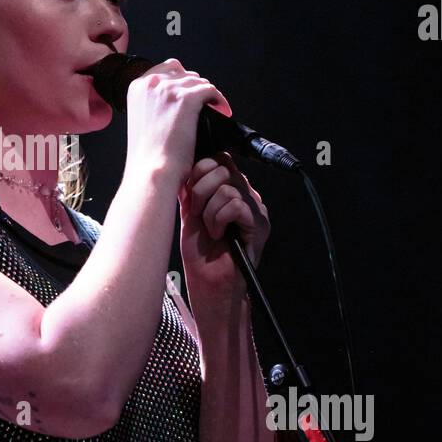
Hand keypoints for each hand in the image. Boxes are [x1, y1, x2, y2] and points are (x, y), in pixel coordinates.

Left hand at [179, 151, 269, 302]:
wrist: (209, 282)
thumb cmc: (200, 253)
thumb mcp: (190, 214)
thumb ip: (191, 190)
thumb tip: (182, 166)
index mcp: (230, 189)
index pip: (218, 159)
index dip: (199, 172)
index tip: (190, 195)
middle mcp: (245, 194)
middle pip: (222, 167)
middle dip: (201, 191)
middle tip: (199, 215)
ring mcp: (255, 208)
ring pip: (227, 188)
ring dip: (210, 212)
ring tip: (211, 230)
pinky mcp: (259, 223)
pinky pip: (236, 205)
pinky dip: (219, 220)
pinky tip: (219, 234)